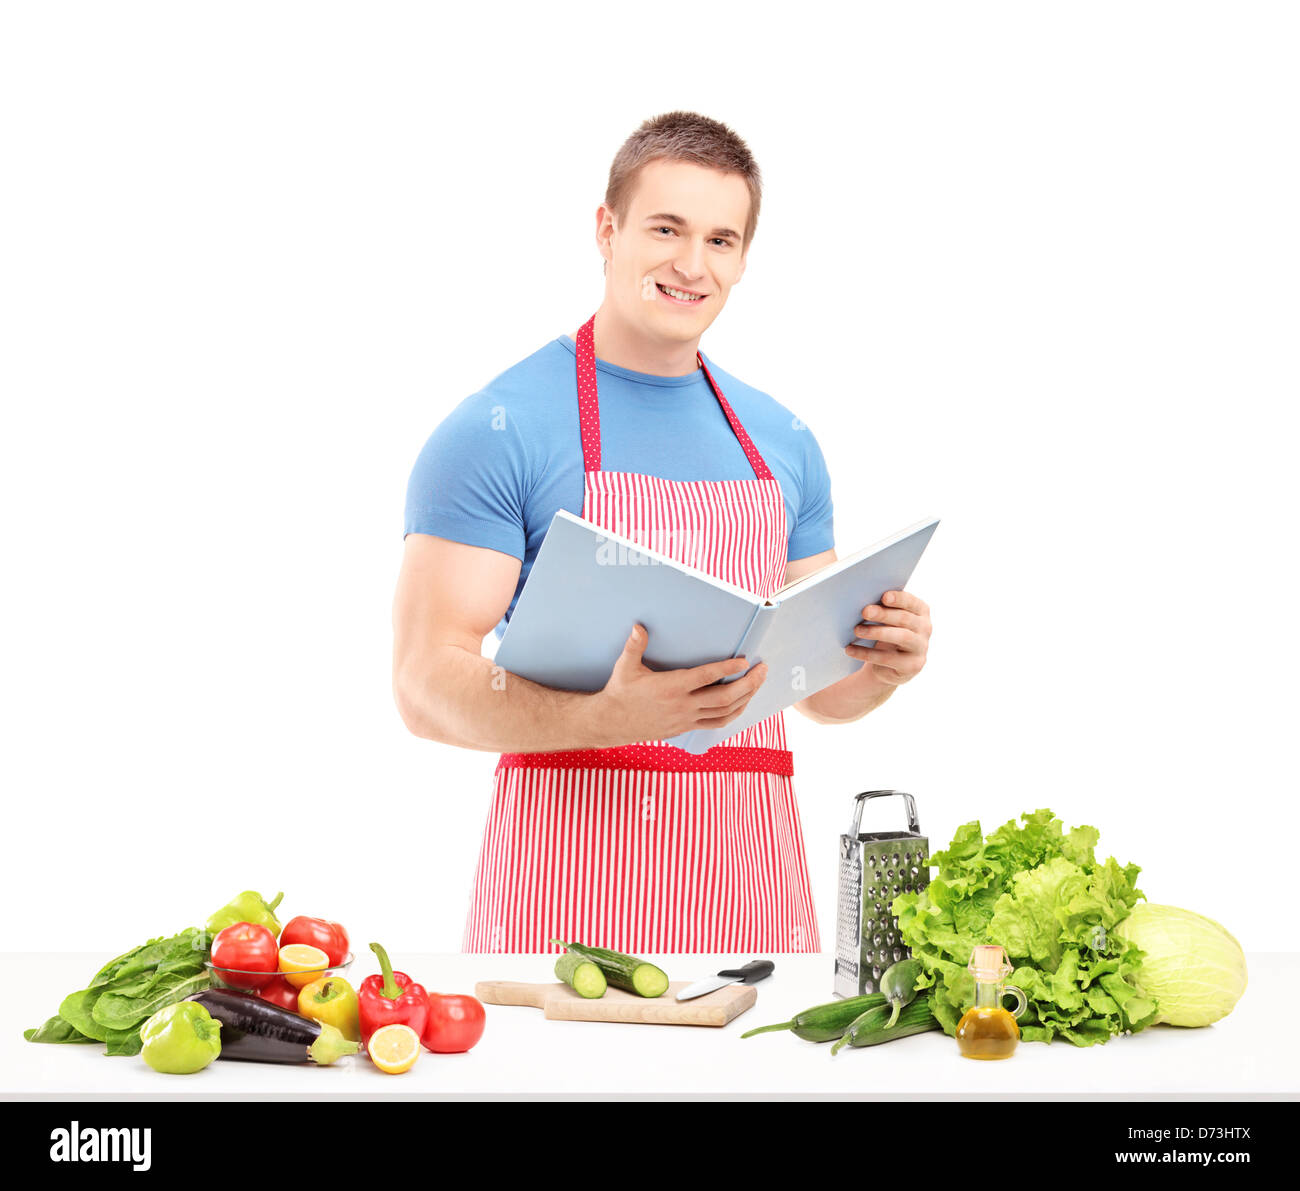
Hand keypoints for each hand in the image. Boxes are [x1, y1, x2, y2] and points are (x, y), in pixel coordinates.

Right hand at [594, 624, 768, 745]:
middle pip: (723, 698)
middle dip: (748, 683)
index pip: (706, 677)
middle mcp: (682, 705)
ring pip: (724, 712)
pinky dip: (733, 713)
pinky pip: (717, 723)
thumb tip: (639, 626)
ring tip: (757, 683)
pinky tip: (742, 703)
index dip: (727, 669)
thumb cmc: (620, 691)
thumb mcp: (625, 667)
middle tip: (762, 670)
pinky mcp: (686, 728)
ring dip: (745, 698)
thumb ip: (635, 646)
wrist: (612, 722)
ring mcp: (686, 719)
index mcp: (670, 687)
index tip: (744, 660)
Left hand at [844, 589, 931, 688]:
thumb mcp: (888, 620)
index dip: (899, 599)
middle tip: (865, 612)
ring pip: (901, 637)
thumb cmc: (887, 632)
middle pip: (905, 619)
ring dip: (877, 632)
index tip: (884, 596)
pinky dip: (866, 653)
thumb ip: (883, 608)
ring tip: (857, 630)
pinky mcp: (911, 666)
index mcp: (921, 611)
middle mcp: (925, 628)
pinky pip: (887, 658)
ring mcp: (920, 648)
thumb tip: (863, 601)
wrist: (889, 666)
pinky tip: (850, 649)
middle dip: (884, 614)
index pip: (912, 602)